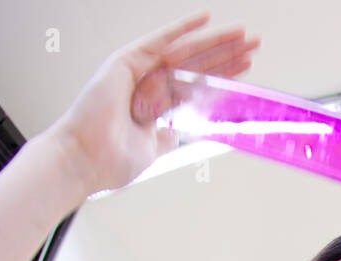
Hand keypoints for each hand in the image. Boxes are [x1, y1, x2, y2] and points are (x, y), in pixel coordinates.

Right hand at [42, 12, 260, 196]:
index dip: (223, 75)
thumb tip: (179, 128)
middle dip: (227, 55)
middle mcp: (148, 84)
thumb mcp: (154, 148)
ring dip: (215, 42)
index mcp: (156, 105)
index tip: (246, 67)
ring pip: (185, 52)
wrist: (86, 160)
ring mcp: (138, 72)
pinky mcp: (127, 62)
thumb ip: (167, 133)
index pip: (197, 85)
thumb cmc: (111, 160)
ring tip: (243, 34)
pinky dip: (182, 29)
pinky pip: (160, 41)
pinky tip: (205, 20)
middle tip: (254, 44)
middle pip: (197, 65)